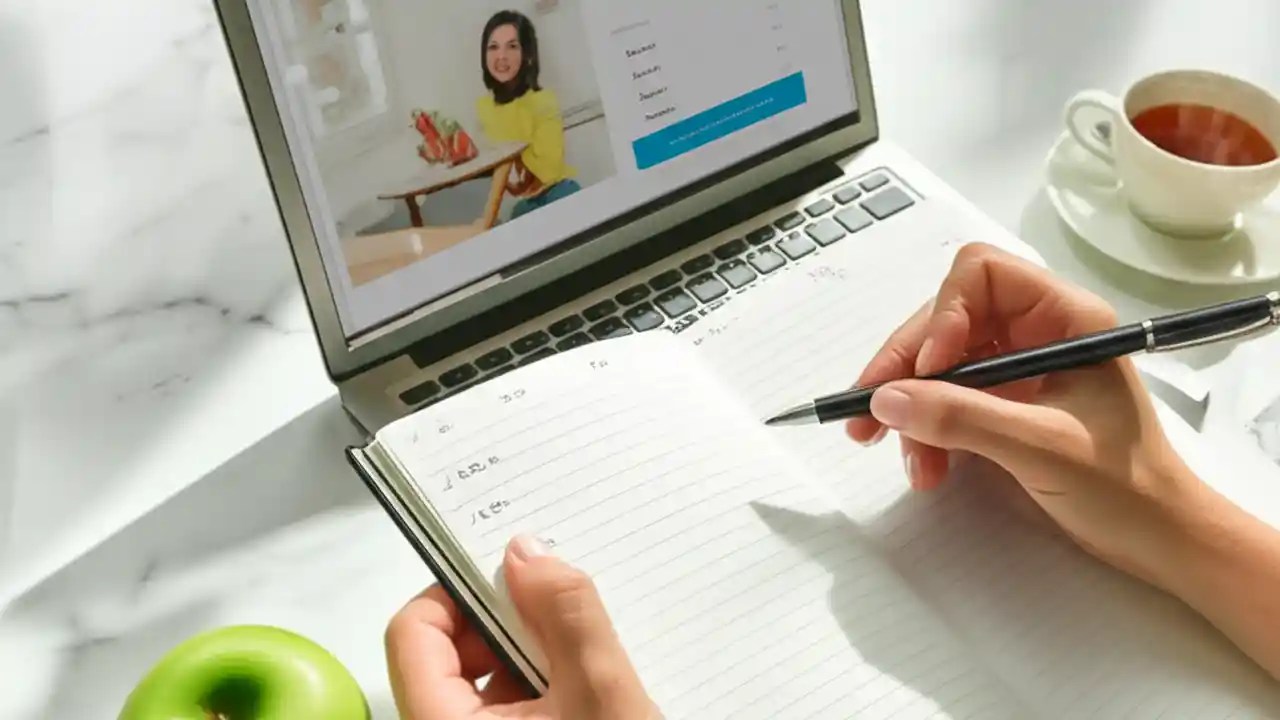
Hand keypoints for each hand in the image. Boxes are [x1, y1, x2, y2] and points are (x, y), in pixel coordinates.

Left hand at [385, 535, 656, 719]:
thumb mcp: (602, 692)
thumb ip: (566, 616)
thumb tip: (527, 553)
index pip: (412, 631)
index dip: (458, 591)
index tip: (509, 574)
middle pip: (446, 649)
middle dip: (506, 620)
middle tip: (558, 607)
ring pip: (481, 677)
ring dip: (530, 651)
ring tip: (584, 649)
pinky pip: (508, 703)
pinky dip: (543, 681)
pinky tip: (588, 678)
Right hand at [845, 243, 1205, 591]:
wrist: (1157, 539)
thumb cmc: (1123, 485)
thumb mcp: (1040, 446)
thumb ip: (962, 417)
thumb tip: (886, 399)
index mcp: (1064, 318)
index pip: (982, 275)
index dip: (944, 314)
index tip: (927, 369)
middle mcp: (1037, 331)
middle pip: (947, 320)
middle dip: (905, 368)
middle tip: (867, 414)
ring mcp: (1019, 368)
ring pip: (939, 363)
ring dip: (911, 407)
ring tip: (907, 461)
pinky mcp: (1005, 403)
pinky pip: (948, 399)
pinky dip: (927, 429)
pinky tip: (926, 467)